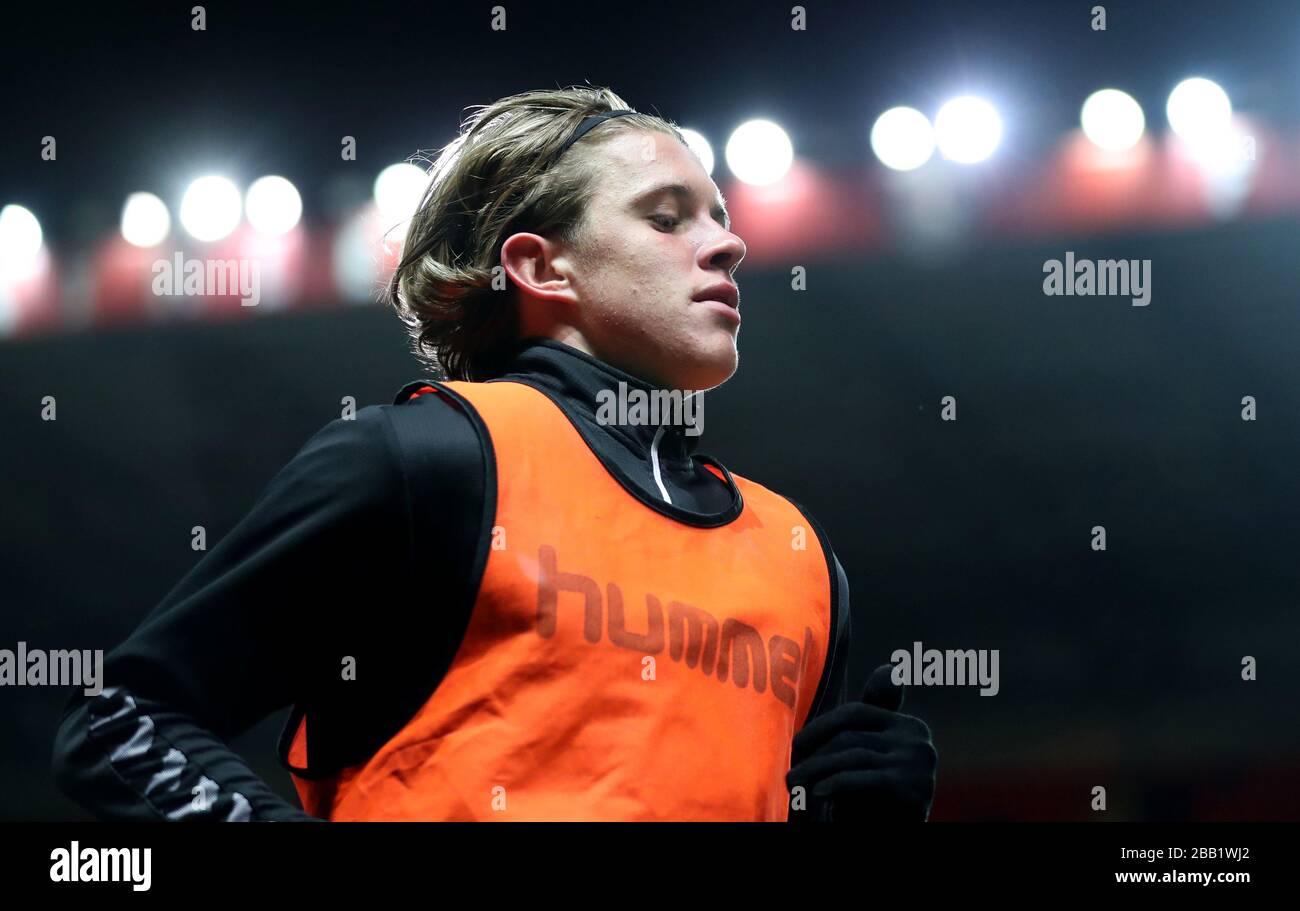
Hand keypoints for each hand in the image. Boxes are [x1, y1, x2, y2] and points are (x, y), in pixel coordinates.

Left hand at [785, 663, 936, 821]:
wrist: (895, 831)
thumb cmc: (878, 798)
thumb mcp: (876, 754)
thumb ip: (875, 717)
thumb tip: (891, 667)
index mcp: (910, 726)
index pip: (856, 713)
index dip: (822, 725)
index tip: (796, 743)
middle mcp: (918, 739)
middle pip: (851, 736)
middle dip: (814, 755)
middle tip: (789, 772)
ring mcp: (917, 763)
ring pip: (850, 756)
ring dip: (815, 771)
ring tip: (794, 784)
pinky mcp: (911, 787)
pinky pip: (861, 779)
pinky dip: (835, 784)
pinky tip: (818, 793)